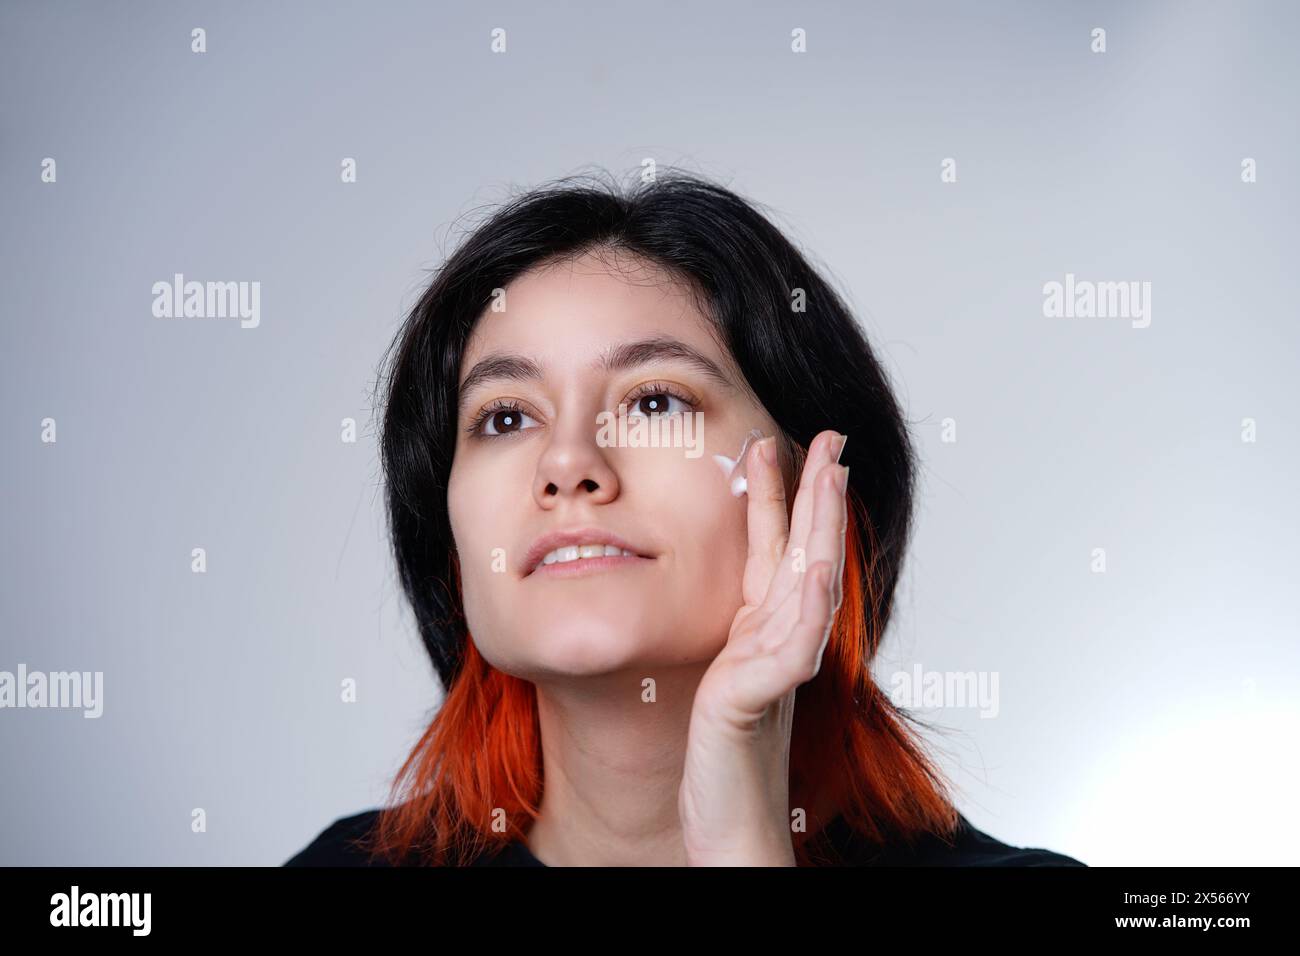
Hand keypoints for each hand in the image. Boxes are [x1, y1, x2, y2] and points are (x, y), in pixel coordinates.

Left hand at [679, 428, 848, 865]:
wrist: (729, 829)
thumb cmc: (723, 762)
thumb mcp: (727, 680)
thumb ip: (739, 640)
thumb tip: (743, 600)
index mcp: (765, 632)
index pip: (781, 551)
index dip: (789, 499)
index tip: (790, 445)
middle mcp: (779, 644)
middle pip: (807, 556)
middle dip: (818, 496)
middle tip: (830, 438)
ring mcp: (775, 669)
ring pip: (809, 586)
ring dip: (821, 529)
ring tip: (829, 476)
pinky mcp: (757, 698)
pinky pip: (790, 644)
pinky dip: (808, 603)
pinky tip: (816, 567)